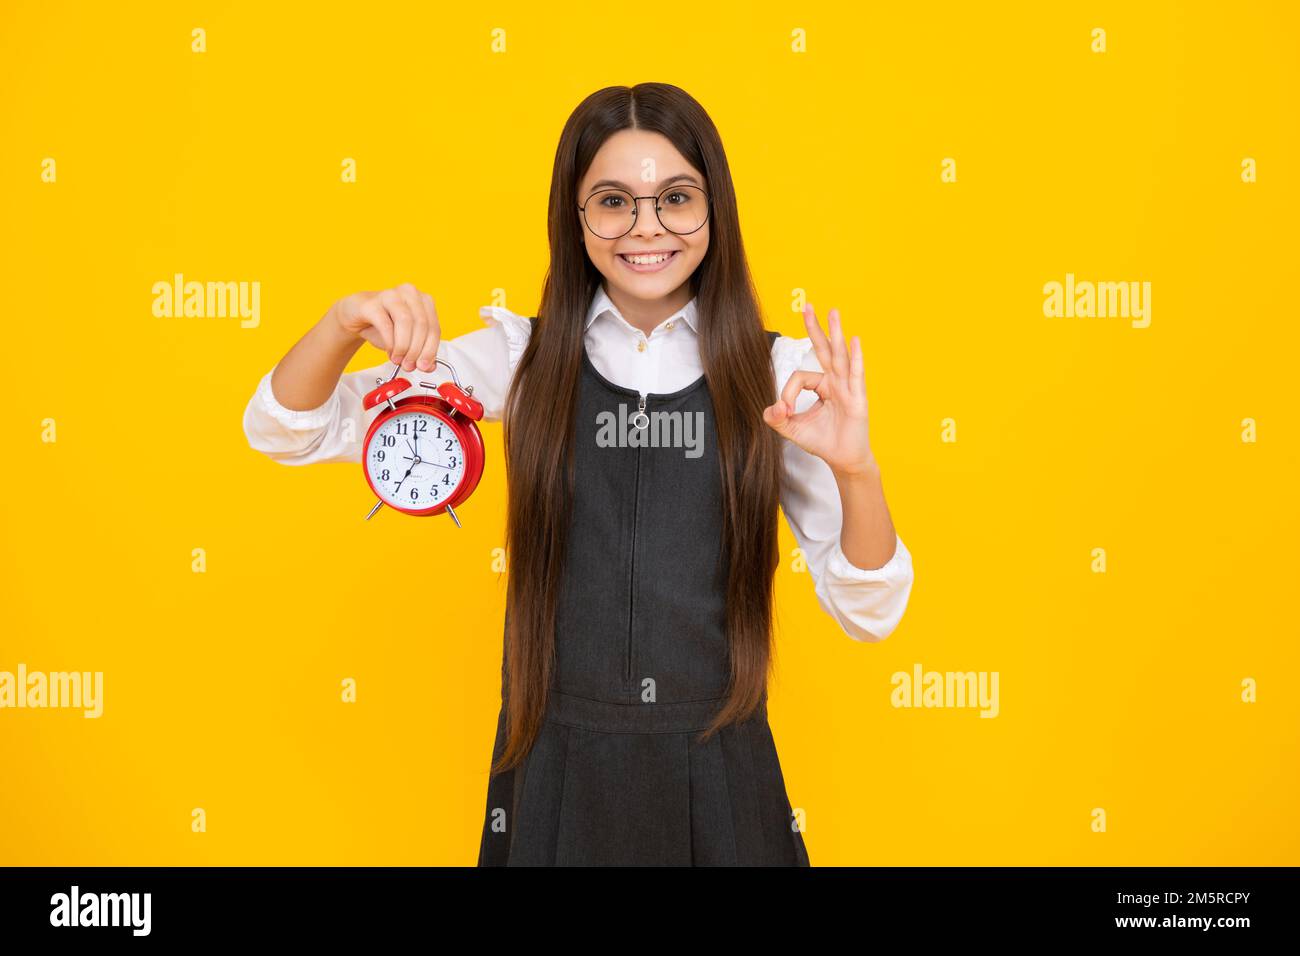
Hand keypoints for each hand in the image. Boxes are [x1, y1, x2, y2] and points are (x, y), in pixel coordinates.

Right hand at [331, 283, 440, 371]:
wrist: (357, 315)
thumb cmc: (384, 324)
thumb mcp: (407, 340)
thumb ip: (420, 352)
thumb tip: (430, 366)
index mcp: (423, 301)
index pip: (434, 328)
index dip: (430, 350)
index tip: (424, 366)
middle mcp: (409, 293)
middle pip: (421, 325)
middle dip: (416, 350)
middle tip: (409, 365)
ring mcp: (390, 295)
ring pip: (405, 321)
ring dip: (404, 346)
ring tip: (398, 359)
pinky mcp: (372, 303)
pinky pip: (385, 324)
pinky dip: (390, 342)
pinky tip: (390, 351)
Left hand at [762, 304, 876, 477]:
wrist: (842, 459)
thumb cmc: (823, 441)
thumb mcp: (793, 429)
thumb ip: (777, 418)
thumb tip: (770, 408)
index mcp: (822, 385)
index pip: (801, 376)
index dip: (789, 392)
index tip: (786, 410)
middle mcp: (835, 382)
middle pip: (823, 349)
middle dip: (815, 328)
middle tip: (808, 305)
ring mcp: (848, 387)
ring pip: (839, 356)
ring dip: (836, 333)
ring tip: (833, 312)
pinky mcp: (857, 398)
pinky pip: (855, 374)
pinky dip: (856, 357)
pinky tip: (854, 341)